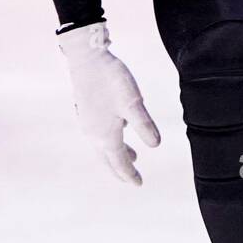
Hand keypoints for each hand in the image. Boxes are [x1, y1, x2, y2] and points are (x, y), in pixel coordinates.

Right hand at [58, 23, 159, 184]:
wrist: (86, 58)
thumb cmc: (111, 80)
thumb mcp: (134, 103)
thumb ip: (144, 125)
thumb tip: (155, 145)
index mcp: (106, 135)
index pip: (120, 162)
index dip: (129, 173)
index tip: (138, 184)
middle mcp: (94, 134)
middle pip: (108, 159)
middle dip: (120, 170)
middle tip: (131, 179)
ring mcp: (88, 123)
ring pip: (102, 147)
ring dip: (115, 155)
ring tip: (131, 157)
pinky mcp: (86, 112)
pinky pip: (98, 136)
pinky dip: (109, 142)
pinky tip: (117, 132)